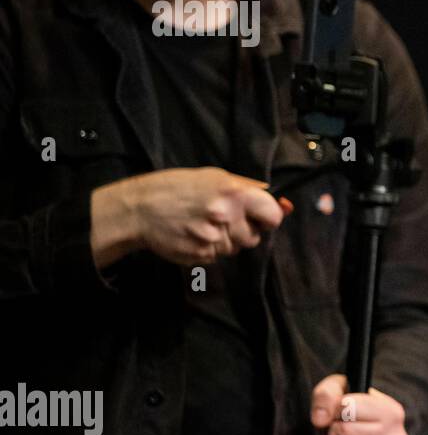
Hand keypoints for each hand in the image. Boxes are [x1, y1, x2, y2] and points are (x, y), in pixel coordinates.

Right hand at [95, 167, 291, 267]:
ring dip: (226, 240)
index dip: (268, 217)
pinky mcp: (200, 256)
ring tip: (203, 224)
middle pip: (254, 237)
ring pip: (235, 249)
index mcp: (234, 193)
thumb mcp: (215, 177)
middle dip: (244, 230)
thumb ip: (249, 189)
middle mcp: (226, 217)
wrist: (139, 209)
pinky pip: (217, 257)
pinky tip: (193, 234)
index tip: (260, 216)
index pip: (273, 217)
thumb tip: (281, 203)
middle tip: (221, 217)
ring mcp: (212, 239)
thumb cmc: (179, 187)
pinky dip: (210, 248)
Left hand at [310, 374, 409, 434]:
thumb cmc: (356, 410)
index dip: (336, 411)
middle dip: (332, 433)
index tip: (340, 414)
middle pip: (347, 433)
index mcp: (391, 411)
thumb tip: (320, 419)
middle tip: (335, 432)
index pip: (349, 408)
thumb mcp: (341, 389)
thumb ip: (327, 395)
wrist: (374, 431)